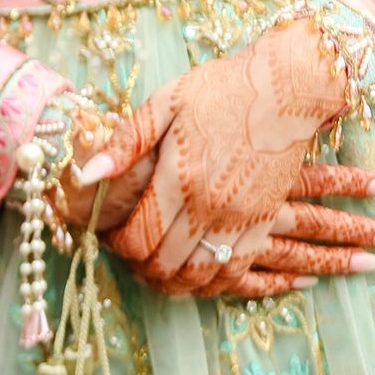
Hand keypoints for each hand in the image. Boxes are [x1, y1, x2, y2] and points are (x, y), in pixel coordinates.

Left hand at [64, 17, 374, 297]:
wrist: (287, 91)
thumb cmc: (222, 90)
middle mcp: (209, 207)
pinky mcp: (263, 224)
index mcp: (179, 177)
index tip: (109, 234)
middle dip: (139, 266)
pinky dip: (210, 284)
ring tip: (155, 270)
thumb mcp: (166, 102)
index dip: (116, 245)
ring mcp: (240, 220)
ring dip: (172, 283)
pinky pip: (235, 273)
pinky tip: (194, 275)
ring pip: (199, 278)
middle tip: (128, 253)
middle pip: (164, 265)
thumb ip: (126, 142)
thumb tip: (87, 175)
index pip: (138, 238)